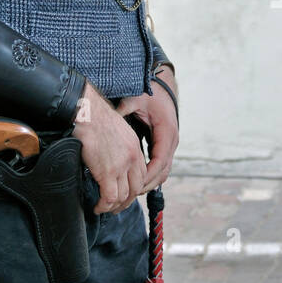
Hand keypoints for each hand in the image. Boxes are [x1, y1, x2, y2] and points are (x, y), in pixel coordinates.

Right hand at [72, 82, 147, 213]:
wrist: (87, 114)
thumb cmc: (95, 118)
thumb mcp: (116, 131)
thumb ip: (118, 147)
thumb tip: (111, 158)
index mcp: (135, 148)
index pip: (142, 175)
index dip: (134, 188)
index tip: (125, 193)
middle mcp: (132, 158)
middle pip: (135, 189)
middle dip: (126, 202)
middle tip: (116, 207)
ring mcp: (121, 166)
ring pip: (123, 196)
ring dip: (114, 206)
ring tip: (105, 209)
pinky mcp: (107, 172)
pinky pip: (109, 197)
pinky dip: (104, 206)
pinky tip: (98, 207)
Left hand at [115, 65, 178, 193]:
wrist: (163, 88)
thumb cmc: (150, 94)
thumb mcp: (135, 99)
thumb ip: (123, 109)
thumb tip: (109, 118)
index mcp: (167, 132)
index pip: (159, 161)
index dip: (147, 175)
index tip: (132, 184)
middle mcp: (172, 141)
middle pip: (163, 171)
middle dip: (146, 184)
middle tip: (128, 194)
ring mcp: (171, 145)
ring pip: (164, 172)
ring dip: (149, 183)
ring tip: (131, 193)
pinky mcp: (166, 146)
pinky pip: (161, 166)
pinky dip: (152, 176)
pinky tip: (138, 182)